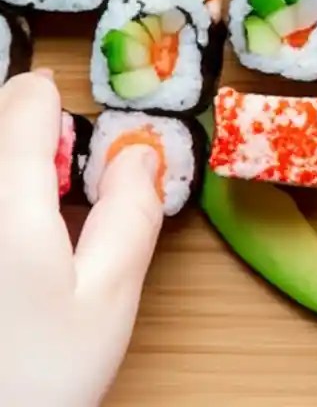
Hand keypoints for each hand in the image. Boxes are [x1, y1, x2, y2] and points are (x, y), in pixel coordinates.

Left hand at [0, 72, 163, 403]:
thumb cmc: (36, 379)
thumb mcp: (106, 299)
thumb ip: (129, 214)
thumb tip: (138, 154)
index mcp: (8, 202)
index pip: (22, 102)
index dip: (52, 105)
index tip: (68, 130)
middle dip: (23, 144)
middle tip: (51, 191)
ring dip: (11, 181)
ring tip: (23, 229)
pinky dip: (2, 209)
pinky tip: (10, 264)